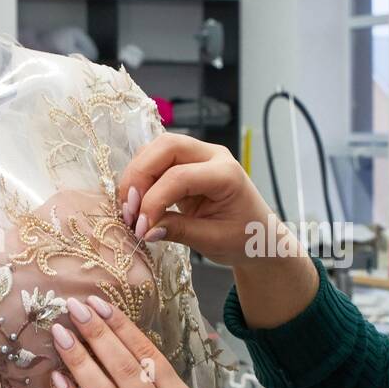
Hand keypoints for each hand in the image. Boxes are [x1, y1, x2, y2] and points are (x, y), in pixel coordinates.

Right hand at [115, 133, 299, 270]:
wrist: (260, 236)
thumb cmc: (246, 238)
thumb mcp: (214, 241)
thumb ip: (180, 232)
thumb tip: (145, 229)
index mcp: (227, 174)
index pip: (180, 176)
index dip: (154, 201)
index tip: (141, 228)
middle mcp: (213, 156)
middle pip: (166, 146)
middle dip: (139, 175)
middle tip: (128, 209)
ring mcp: (199, 156)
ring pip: (157, 149)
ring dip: (137, 176)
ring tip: (129, 209)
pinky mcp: (187, 164)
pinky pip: (157, 161)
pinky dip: (142, 178)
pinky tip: (136, 203)